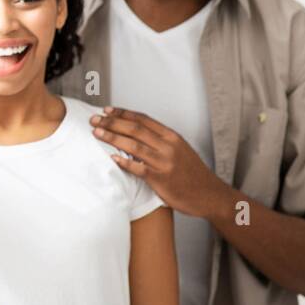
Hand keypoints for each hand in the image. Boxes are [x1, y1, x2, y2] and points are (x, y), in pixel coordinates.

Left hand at [90, 106, 228, 217]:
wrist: (210, 195)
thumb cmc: (192, 174)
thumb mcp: (180, 150)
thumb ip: (160, 141)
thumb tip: (135, 133)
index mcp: (172, 136)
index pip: (142, 119)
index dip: (122, 113)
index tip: (107, 110)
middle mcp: (168, 146)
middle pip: (135, 129)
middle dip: (112, 122)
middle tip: (94, 119)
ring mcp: (164, 162)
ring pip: (133, 145)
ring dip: (112, 137)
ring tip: (97, 133)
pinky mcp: (160, 179)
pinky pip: (138, 168)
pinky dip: (124, 162)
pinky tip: (111, 157)